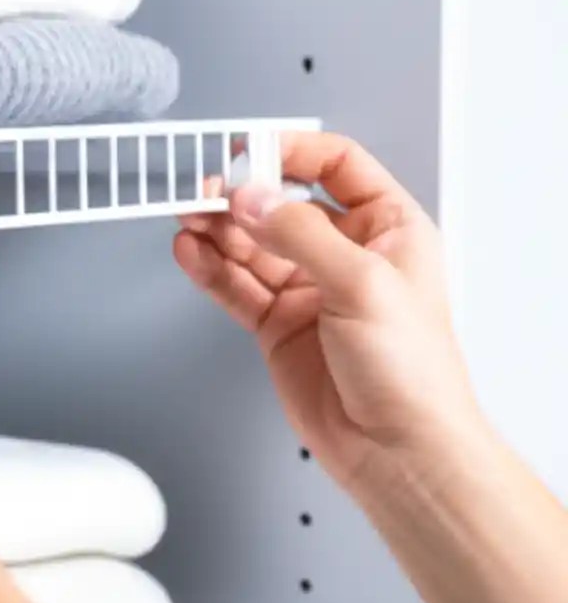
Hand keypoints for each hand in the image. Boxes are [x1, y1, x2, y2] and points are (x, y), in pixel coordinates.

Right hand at [173, 132, 483, 488]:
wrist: (396, 450)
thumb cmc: (412, 374)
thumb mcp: (363, 284)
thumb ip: (299, 235)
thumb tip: (253, 199)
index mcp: (389, 229)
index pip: (336, 166)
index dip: (291, 152)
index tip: (249, 152)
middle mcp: (348, 255)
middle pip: (282, 206)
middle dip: (241, 197)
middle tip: (204, 194)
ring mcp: (310, 290)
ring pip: (252, 246)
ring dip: (218, 231)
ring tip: (188, 220)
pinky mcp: (279, 326)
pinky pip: (237, 287)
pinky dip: (211, 269)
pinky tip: (192, 253)